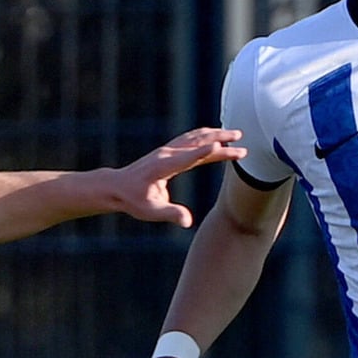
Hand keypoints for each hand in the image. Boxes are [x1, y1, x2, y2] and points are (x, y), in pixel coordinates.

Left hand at [115, 128, 245, 227]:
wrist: (117, 187)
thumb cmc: (134, 201)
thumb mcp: (150, 211)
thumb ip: (170, 214)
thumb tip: (187, 222)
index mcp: (163, 167)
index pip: (188, 158)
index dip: (204, 152)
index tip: (221, 146)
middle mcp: (166, 154)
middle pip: (197, 143)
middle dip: (220, 141)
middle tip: (240, 140)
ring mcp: (167, 150)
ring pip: (195, 138)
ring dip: (216, 135)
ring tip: (235, 135)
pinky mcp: (168, 151)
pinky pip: (190, 139)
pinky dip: (205, 135)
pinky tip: (215, 135)